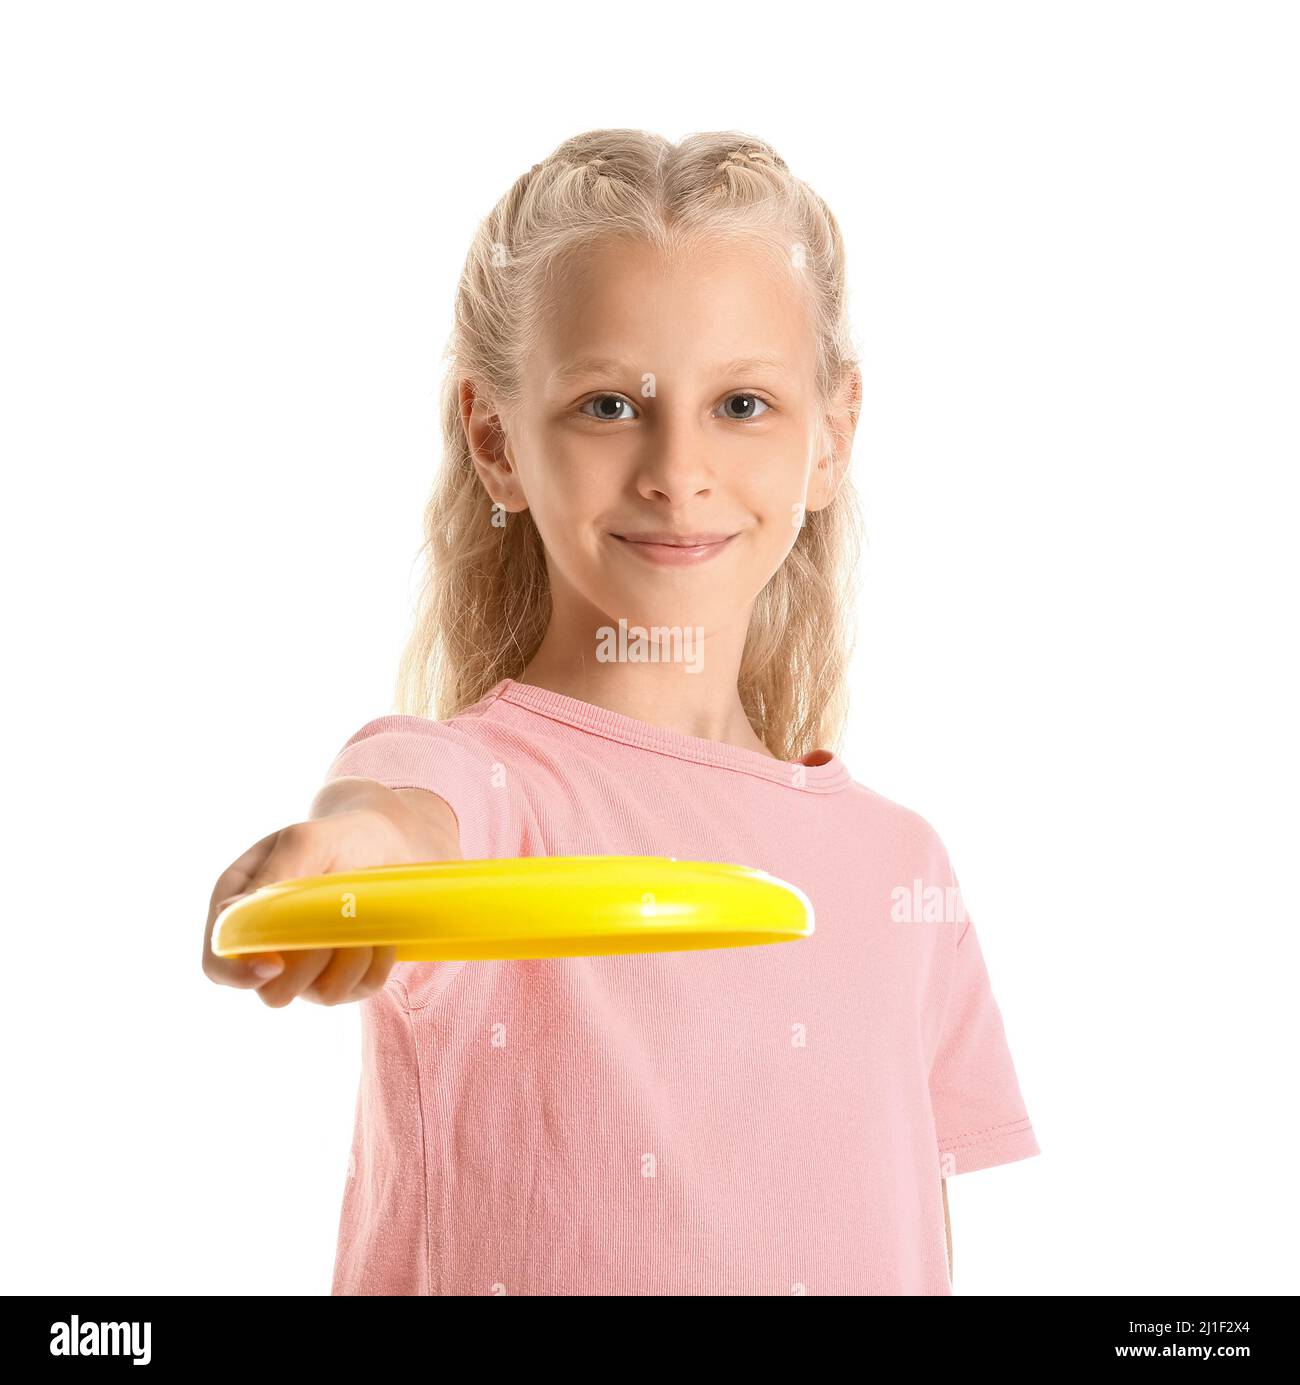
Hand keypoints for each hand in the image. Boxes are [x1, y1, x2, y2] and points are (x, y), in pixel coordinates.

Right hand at [202, 801, 447, 1006]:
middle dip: (308, 965)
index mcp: (242, 908)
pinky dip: (376, 965)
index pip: (219, 960)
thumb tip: (227, 911)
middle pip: (271, 991)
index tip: (273, 964)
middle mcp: (270, 945)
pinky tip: (382, 936)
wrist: (383, 844)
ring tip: (365, 922)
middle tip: (334, 926)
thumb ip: (272, 873)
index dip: (238, 973)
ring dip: (351, 962)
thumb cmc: (335, 838)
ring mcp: (307, 966)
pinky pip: (360, 990)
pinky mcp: (345, 976)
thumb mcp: (304, 840)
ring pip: (321, 995)